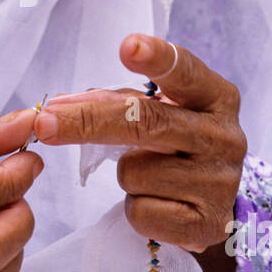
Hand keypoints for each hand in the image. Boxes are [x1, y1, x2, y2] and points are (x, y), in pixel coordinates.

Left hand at [33, 35, 245, 271]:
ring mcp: (220, 183)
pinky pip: (140, 212)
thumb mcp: (160, 112)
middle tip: (46, 122)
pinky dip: (135, 208)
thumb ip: (120, 102)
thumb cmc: (175, 143)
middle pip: (147, 122)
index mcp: (216, 97)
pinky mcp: (207, 225)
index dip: (156, 58)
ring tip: (149, 175)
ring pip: (134, 173)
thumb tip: (59, 109)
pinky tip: (157, 203)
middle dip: (89, 120)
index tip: (128, 46)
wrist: (214, 202)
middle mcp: (226, 136)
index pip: (185, 71)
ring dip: (125, 174)